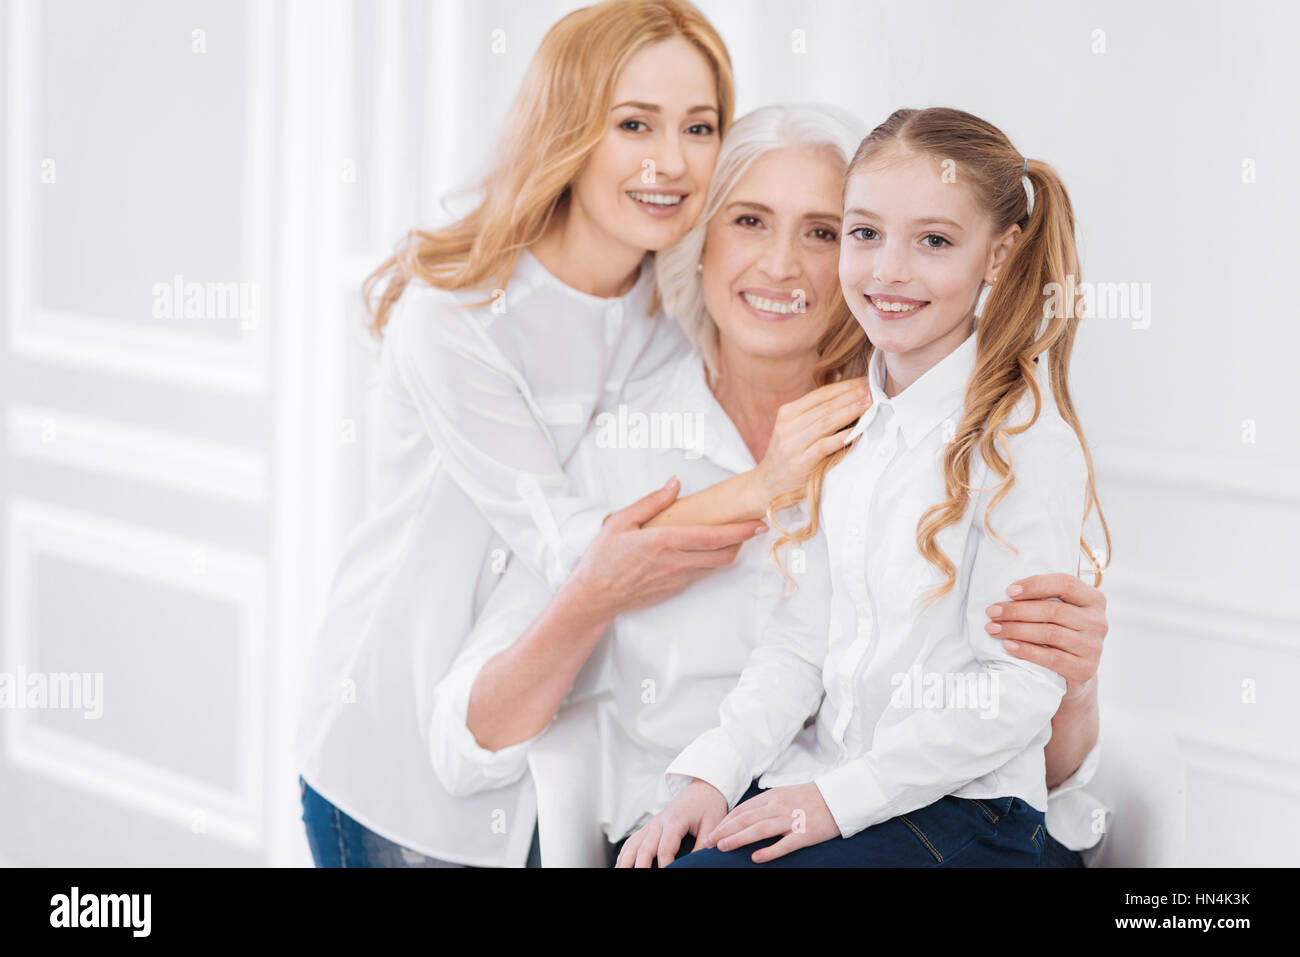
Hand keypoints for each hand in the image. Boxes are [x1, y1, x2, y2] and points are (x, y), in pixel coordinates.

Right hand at [569, 477, 767, 621]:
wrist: (595, 596)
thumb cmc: (604, 558)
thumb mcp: (620, 521)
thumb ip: (651, 502)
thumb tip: (675, 484)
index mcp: (664, 542)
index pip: (714, 536)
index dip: (741, 531)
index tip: (758, 523)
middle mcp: (676, 562)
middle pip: (725, 555)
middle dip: (743, 541)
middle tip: (752, 526)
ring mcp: (678, 579)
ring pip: (716, 566)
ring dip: (728, 550)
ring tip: (732, 534)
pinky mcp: (676, 589)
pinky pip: (701, 573)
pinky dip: (710, 560)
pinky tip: (705, 549)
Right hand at [615, 779, 727, 867]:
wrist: (701, 789)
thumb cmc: (707, 806)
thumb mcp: (712, 824)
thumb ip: (703, 844)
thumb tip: (696, 863)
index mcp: (675, 820)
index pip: (665, 848)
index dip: (665, 865)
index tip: (668, 874)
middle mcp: (659, 822)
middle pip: (645, 848)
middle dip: (641, 867)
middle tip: (639, 879)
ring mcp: (651, 824)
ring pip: (633, 844)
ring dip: (626, 861)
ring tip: (620, 872)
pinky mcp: (649, 827)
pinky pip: (632, 841)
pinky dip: (624, 853)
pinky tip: (620, 865)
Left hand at [702, 782, 839, 863]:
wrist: (839, 797)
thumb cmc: (809, 798)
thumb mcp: (784, 795)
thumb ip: (765, 805)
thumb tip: (744, 817)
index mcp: (772, 797)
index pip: (743, 810)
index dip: (726, 821)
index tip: (712, 831)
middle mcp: (778, 807)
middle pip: (746, 819)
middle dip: (725, 831)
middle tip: (709, 842)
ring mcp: (791, 820)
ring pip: (760, 830)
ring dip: (739, 839)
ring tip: (722, 847)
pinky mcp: (805, 834)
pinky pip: (784, 844)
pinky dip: (769, 851)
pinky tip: (756, 858)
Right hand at [747, 379, 870, 511]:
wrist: (767, 485)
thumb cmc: (787, 456)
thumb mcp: (793, 430)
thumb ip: (814, 415)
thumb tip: (848, 396)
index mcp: (787, 413)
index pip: (821, 395)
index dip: (845, 386)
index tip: (866, 381)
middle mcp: (787, 426)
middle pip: (825, 406)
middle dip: (851, 395)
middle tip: (874, 388)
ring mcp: (792, 445)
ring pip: (825, 422)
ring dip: (850, 411)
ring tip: (869, 404)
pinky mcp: (799, 463)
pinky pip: (823, 446)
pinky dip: (841, 437)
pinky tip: (856, 431)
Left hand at [985, 573, 1107, 700]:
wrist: (1076, 674)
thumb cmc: (1063, 632)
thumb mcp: (1064, 608)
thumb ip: (1052, 589)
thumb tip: (1022, 556)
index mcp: (1095, 599)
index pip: (1066, 583)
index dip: (1035, 585)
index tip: (1008, 590)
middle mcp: (1098, 622)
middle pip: (1052, 609)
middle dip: (1016, 610)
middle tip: (992, 612)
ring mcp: (1094, 647)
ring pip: (1049, 633)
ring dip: (1015, 629)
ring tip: (993, 628)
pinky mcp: (1085, 669)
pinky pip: (1051, 658)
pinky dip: (1026, 650)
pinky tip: (1009, 645)